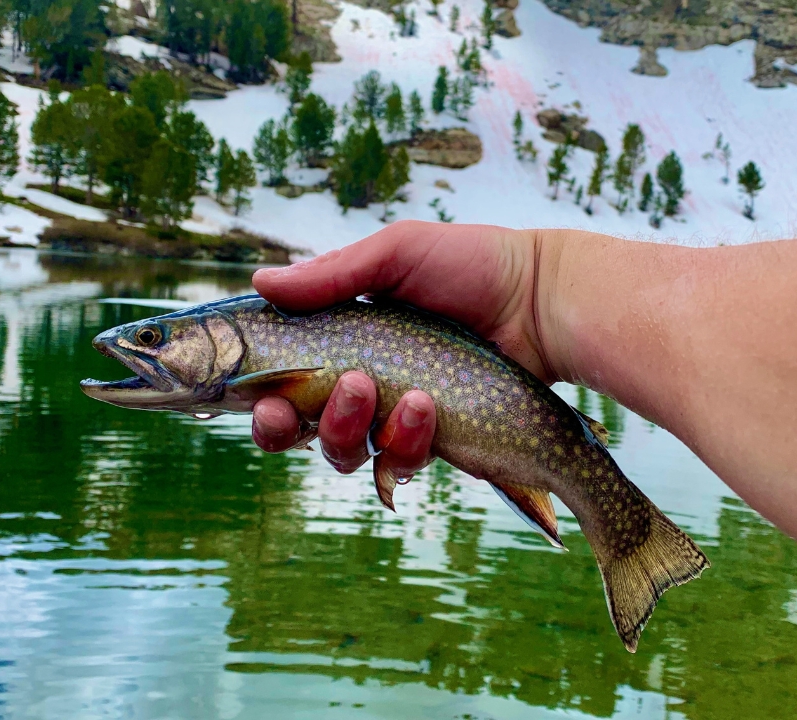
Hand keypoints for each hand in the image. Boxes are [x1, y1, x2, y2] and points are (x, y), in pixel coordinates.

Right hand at [247, 221, 556, 477]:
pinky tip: (427, 405)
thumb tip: (261, 281)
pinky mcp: (433, 441)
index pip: (278, 378)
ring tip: (372, 387)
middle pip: (295, 430)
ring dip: (345, 426)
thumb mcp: (398, 253)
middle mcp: (359, 384)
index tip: (256, 397)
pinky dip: (405, 438)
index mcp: (339, 338)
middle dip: (280, 428)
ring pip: (343, 452)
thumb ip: (332, 273)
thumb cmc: (472, 265)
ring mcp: (394, 417)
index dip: (255, 397)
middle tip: (288, 409)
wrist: (541, 300)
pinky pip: (400, 461)